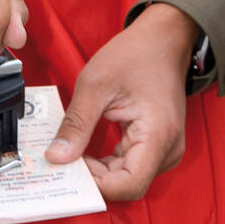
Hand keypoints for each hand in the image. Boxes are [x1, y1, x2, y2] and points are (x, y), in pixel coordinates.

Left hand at [44, 3, 198, 201]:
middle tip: (62, 163)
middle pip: (128, 185)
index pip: (128, 185)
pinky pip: (132, 165)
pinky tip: (86, 151)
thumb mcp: (95, 84)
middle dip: (93, 179)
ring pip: (128, 178)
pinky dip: (107, 163)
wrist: (163, 38)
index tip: (69, 169)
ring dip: (99, 172)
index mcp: (157, 135)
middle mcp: (168, 149)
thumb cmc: (135, 54)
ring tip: (71, 155)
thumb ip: (76, 124)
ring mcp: (166, 148)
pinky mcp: (158, 144)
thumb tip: (56, 157)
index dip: (96, 184)